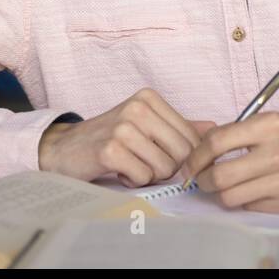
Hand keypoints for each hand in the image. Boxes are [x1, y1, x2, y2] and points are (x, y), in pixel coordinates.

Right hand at [38, 88, 214, 186]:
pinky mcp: (110, 149)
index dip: (181, 156)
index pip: (192, 137)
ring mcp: (123, 127)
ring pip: (164, 168)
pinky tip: (117, 169)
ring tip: (128, 163)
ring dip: (147, 174)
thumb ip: (178, 126)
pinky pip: (143, 177)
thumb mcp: (145, 124)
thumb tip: (212, 128)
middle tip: (142, 161)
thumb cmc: (109, 137)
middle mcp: (138, 107)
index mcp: (150, 98)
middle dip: (166, 167)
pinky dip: (132, 180)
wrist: (65, 148)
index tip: (158, 154)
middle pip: (182, 153)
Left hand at [179, 113, 278, 212]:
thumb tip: (197, 148)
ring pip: (231, 197)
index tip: (190, 164)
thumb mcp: (274, 123)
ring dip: (221, 194)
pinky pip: (250, 207)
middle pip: (220, 175)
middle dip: (202, 181)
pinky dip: (245, 201)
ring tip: (225, 187)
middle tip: (201, 180)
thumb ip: (239, 132)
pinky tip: (252, 191)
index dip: (196, 157)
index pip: (217, 142)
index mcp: (271, 125)